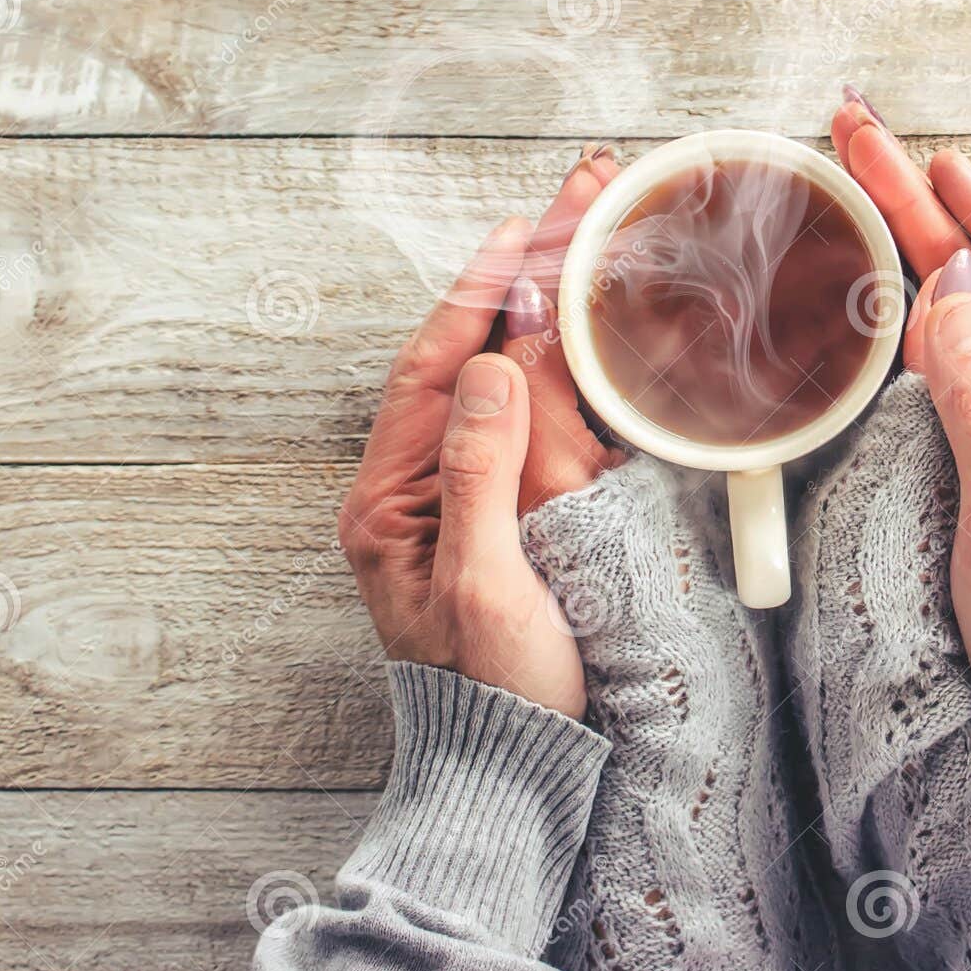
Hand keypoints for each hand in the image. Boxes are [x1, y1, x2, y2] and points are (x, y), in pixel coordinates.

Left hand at [337, 149, 621, 718]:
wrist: (511, 764)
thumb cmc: (494, 690)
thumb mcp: (484, 584)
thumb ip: (482, 473)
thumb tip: (494, 366)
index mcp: (387, 503)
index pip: (429, 369)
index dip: (476, 292)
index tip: (520, 228)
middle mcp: (411, 490)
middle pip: (462, 361)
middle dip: (512, 282)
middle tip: (565, 206)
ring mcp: (452, 501)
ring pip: (494, 385)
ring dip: (534, 315)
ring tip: (576, 249)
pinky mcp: (493, 517)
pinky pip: (522, 426)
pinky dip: (555, 373)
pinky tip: (582, 337)